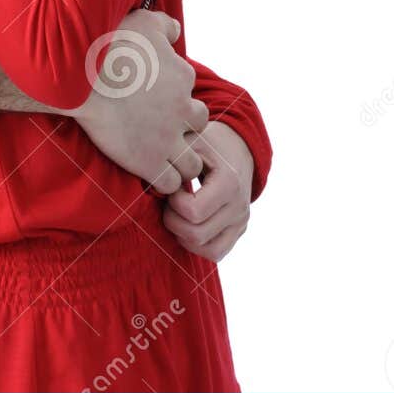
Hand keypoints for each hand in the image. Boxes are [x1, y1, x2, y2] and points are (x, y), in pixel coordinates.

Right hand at [71, 9, 209, 194]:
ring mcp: (167, 138)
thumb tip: (176, 32)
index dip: (174, 96)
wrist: (80, 74)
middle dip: (184, 128)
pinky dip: (164, 181)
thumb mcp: (144, 21)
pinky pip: (171, 183)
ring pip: (193, 163)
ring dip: (181, 161)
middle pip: (198, 126)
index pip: (189, 91)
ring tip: (161, 158)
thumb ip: (166, 25)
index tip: (153, 98)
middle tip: (160, 128)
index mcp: (182, 76)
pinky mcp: (148, 161)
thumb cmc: (109, 42)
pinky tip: (149, 172)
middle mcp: (182, 109)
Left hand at [161, 120, 253, 261]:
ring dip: (183, 235)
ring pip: (207, 250)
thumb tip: (152, 177)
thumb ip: (174, 155)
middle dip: (173, 220)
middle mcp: (239, 206)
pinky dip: (197, 245)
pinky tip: (188, 224)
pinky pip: (216, 253)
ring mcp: (241, 222)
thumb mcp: (192, 139)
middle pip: (197, 234)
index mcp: (229, 182)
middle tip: (170, 201)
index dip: (174, 203)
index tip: (172, 186)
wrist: (237, 148)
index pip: (193, 212)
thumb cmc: (209, 143)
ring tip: (178, 212)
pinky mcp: (238, 232)